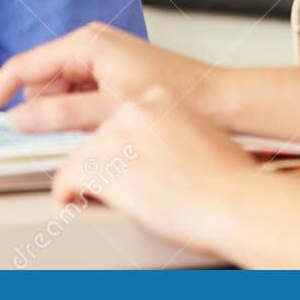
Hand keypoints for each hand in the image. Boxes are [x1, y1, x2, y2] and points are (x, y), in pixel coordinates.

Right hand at [0, 23, 212, 132]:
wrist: (218, 101)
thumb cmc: (176, 95)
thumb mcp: (109, 111)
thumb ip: (60, 114)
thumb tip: (19, 119)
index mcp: (85, 43)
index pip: (21, 69)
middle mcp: (91, 45)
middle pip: (39, 84)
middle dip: (39, 114)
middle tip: (59, 139)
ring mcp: (102, 60)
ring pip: (59, 95)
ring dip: (63, 119)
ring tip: (94, 133)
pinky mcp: (113, 75)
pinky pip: (79, 98)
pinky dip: (79, 118)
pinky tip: (100, 132)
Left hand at [49, 85, 258, 251]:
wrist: (234, 201)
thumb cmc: (229, 178)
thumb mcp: (203, 136)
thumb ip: (176, 133)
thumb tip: (163, 151)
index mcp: (159, 97)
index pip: (121, 115)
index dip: (117, 142)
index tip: (118, 157)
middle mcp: (134, 111)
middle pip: (98, 134)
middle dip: (102, 161)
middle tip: (107, 184)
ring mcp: (116, 137)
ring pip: (80, 155)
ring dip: (84, 178)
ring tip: (88, 195)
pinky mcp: (103, 168)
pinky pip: (67, 177)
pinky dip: (65, 192)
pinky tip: (70, 201)